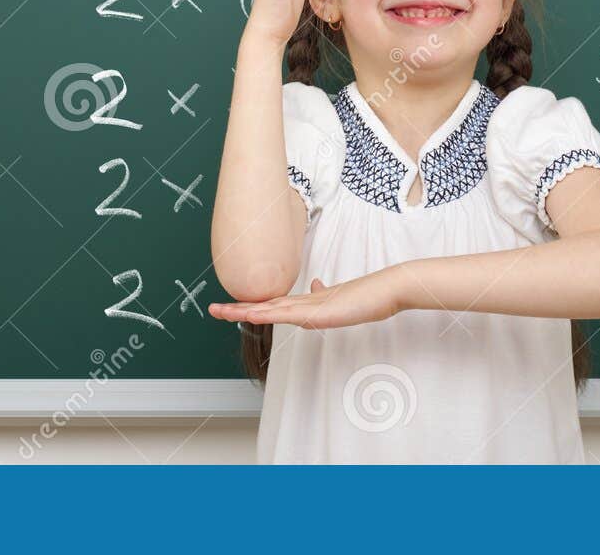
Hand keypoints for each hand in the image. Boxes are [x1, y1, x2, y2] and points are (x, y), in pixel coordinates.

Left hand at [208, 269, 403, 329]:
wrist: (385, 288)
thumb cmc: (366, 295)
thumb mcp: (340, 299)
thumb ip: (325, 295)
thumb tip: (316, 285)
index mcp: (307, 302)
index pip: (273, 304)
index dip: (251, 305)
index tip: (230, 307)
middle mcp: (304, 302)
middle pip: (264, 305)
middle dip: (238, 308)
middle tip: (214, 309)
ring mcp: (311, 306)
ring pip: (271, 308)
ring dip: (245, 310)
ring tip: (223, 311)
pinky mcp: (319, 311)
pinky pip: (287, 314)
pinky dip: (268, 313)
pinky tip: (253, 313)